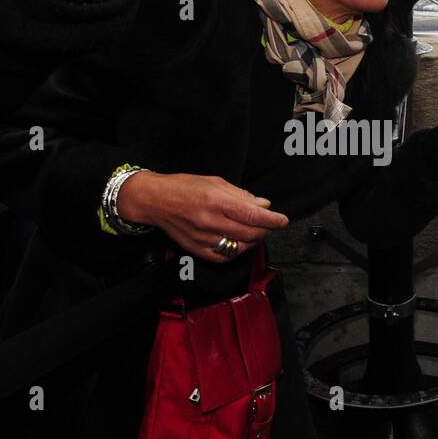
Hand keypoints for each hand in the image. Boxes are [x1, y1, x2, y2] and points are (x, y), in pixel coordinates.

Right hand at [115, 171, 288, 263]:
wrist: (154, 200)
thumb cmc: (184, 187)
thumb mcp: (215, 182)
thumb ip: (241, 195)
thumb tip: (263, 205)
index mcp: (216, 200)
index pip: (253, 215)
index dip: (272, 220)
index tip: (283, 220)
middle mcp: (210, 221)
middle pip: (250, 232)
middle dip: (266, 229)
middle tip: (271, 224)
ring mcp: (203, 238)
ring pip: (239, 246)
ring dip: (253, 240)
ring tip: (255, 231)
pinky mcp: (196, 249)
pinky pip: (224, 256)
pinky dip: (236, 251)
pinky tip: (239, 242)